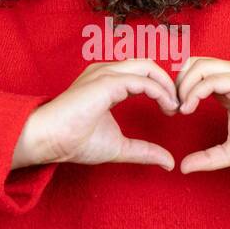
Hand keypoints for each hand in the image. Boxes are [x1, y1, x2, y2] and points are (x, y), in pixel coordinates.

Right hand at [11, 58, 179, 170]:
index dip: (162, 89)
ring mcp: (105, 74)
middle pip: (148, 66)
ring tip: (175, 106)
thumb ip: (143, 151)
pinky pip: (141, 80)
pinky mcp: (106, 82)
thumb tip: (168, 162)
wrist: (49, 141)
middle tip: (179, 106)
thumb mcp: (119, 147)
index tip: (173, 109)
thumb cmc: (74, 141)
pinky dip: (159, 91)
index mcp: (107, 83)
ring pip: (147, 67)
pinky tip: (168, 106)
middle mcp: (106, 73)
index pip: (142, 75)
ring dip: (166, 85)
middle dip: (168, 82)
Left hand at [174, 57, 229, 172]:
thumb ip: (208, 158)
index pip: (192, 74)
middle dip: (175, 84)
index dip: (177, 90)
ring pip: (198, 66)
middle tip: (173, 109)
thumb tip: (183, 167)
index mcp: (226, 86)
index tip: (172, 113)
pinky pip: (212, 79)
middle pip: (190, 64)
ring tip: (181, 109)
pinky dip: (195, 91)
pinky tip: (189, 109)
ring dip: (183, 86)